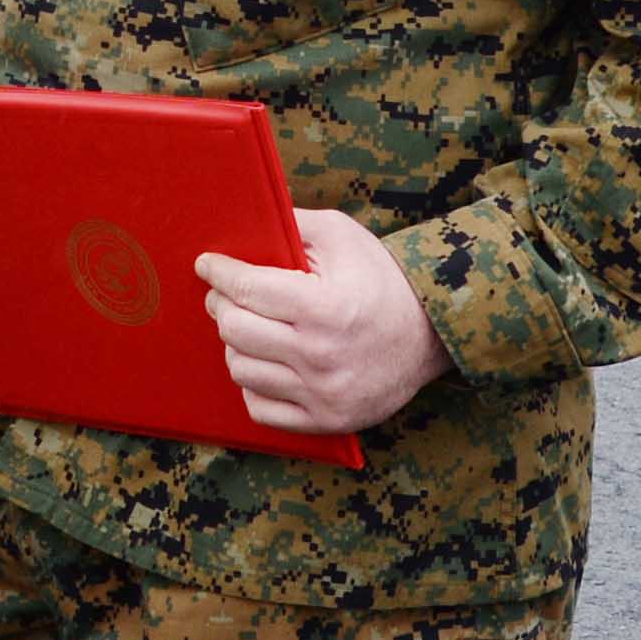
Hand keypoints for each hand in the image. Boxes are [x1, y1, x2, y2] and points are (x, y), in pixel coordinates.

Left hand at [195, 209, 452, 434]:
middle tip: (225, 294)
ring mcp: (323, 392)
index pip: (246, 289)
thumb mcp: (343, 236)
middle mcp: (321, 354)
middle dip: (221, 305)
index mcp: (325, 307)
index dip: (219, 272)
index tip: (207, 264)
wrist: (433, 334)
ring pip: (240, 369)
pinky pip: (259, 408)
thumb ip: (292, 224)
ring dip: (236, 344)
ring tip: (248, 326)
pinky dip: (253, 384)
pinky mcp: (325, 420)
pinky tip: (265, 362)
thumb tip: (241, 219)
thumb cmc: (382, 278)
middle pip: (234, 330)